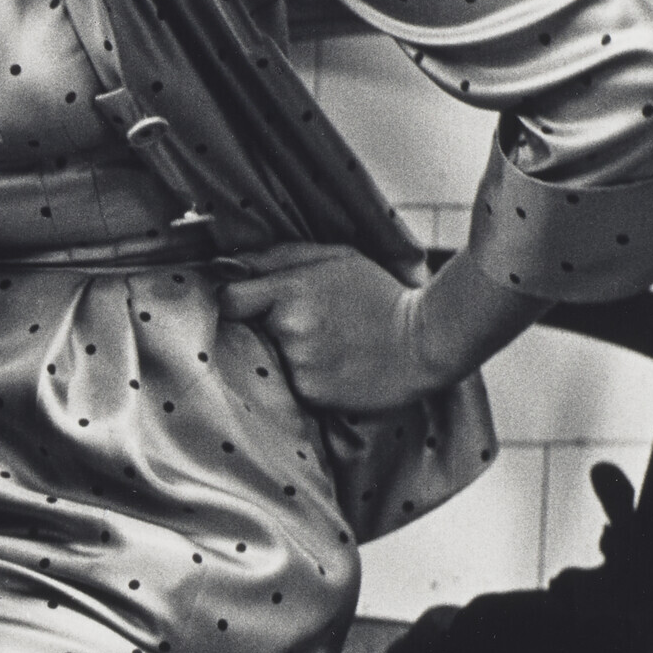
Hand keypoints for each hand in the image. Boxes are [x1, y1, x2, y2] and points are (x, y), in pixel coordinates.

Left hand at [217, 244, 442, 411]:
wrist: (425, 343)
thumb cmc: (379, 294)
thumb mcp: (335, 258)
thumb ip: (278, 257)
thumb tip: (227, 265)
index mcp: (290, 289)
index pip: (228, 299)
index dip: (236, 302)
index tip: (249, 305)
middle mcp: (289, 328)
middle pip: (247, 332)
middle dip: (265, 328)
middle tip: (304, 325)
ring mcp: (299, 364)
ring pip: (270, 360)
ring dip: (287, 354)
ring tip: (326, 347)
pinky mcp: (310, 395)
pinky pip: (290, 385)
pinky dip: (304, 378)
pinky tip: (332, 368)